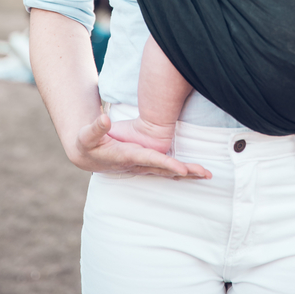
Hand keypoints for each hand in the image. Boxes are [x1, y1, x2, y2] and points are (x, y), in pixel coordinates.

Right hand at [71, 113, 211, 179]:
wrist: (87, 156)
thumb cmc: (87, 144)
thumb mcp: (86, 135)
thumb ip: (96, 127)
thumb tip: (105, 119)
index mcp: (126, 156)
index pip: (151, 160)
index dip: (167, 164)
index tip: (183, 169)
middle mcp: (138, 164)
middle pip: (166, 169)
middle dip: (185, 171)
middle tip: (205, 173)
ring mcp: (143, 166)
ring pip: (169, 171)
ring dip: (188, 173)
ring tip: (208, 174)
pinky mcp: (146, 164)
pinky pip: (166, 170)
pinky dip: (181, 172)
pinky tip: (195, 173)